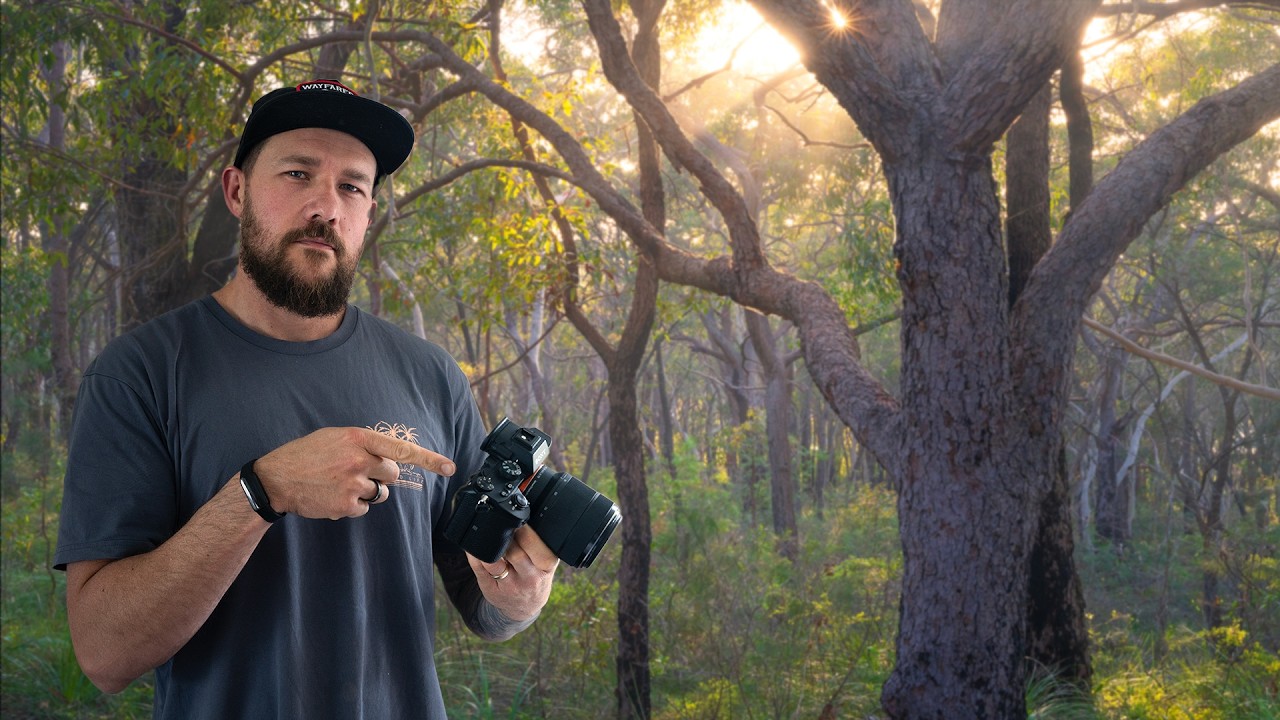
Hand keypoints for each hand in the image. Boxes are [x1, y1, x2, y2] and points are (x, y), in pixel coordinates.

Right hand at [252, 427, 456, 519]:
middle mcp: (360, 459)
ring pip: (380, 493)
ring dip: (365, 491)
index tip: (450, 467)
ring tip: (338, 483)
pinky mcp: (347, 505)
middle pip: (391, 473)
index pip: (402, 448)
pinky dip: (352, 505)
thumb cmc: (307, 454)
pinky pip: (365, 508)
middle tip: (353, 471)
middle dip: (379, 474)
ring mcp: (354, 484)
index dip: (429, 459)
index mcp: (359, 437)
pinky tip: (332, 496)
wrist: (276, 478)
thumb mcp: (335, 437)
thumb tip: (388, 457)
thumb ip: (363, 444)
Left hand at [467, 525, 558, 621]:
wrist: (524, 607)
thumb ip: (537, 543)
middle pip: (515, 551)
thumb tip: (521, 517)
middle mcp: (529, 578)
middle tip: (503, 526)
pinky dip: (474, 553)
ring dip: (490, 545)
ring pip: (494, 561)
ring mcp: (509, 585)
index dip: (524, 529)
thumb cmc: (534, 577)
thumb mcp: (546, 562)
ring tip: (490, 535)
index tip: (518, 520)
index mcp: (546, 566)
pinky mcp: (491, 588)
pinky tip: (475, 545)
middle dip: (507, 535)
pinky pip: (479, 567)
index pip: (534, 543)